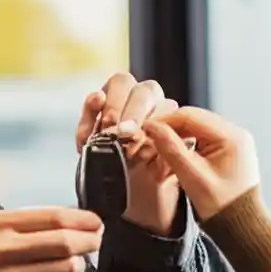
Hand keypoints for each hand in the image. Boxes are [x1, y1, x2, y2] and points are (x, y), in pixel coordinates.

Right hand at [0, 208, 102, 271]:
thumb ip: (26, 228)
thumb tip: (71, 224)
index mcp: (1, 225)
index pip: (53, 217)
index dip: (82, 219)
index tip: (96, 223)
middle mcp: (6, 247)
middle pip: (64, 240)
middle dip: (89, 241)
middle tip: (96, 241)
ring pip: (65, 266)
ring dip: (77, 264)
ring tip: (75, 263)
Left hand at [76, 72, 180, 235]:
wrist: (124, 189)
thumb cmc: (103, 157)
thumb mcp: (89, 142)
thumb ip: (88, 119)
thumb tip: (97, 97)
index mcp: (120, 92)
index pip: (121, 82)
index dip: (114, 102)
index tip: (108, 125)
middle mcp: (146, 98)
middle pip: (146, 91)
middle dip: (133, 114)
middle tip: (123, 136)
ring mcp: (166, 114)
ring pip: (167, 108)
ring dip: (149, 131)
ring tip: (135, 154)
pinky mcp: (182, 135)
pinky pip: (181, 133)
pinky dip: (165, 149)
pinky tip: (153, 165)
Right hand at [142, 106, 260, 220]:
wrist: (240, 227)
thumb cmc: (222, 207)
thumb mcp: (192, 177)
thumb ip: (171, 149)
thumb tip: (152, 127)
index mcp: (232, 137)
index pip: (191, 115)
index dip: (164, 120)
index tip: (145, 128)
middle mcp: (236, 134)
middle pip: (194, 119)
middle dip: (170, 127)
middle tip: (148, 137)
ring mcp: (234, 142)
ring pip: (197, 128)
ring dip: (177, 135)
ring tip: (159, 146)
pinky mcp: (229, 150)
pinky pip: (203, 138)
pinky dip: (187, 143)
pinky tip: (174, 153)